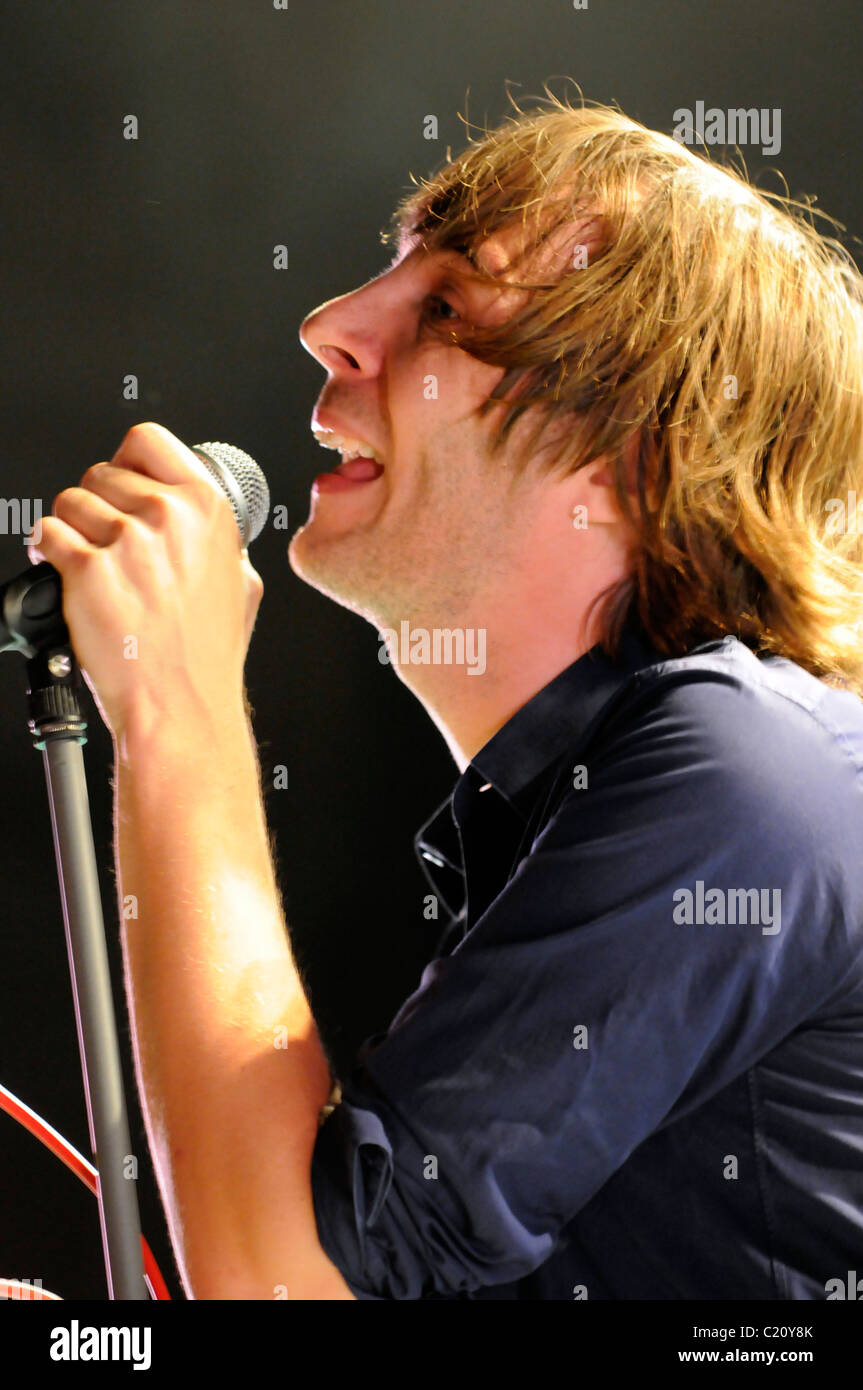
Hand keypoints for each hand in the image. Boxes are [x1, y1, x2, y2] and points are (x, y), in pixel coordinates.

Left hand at [28, 423, 263, 740]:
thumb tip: (203, 526)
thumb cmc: (206, 658)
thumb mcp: (241, 585)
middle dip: (97, 508)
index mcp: (208, 510)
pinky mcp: (88, 569)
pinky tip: (67, 578)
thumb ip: (221, 543)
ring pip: (68, 503)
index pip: (146, 441)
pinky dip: (46, 553)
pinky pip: (46, 535)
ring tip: (90, 568)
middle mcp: (169, 517)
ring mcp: (129, 542)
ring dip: (70, 531)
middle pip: (101, 474)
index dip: (127, 463)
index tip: (124, 486)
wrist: (180, 706)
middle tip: (108, 546)